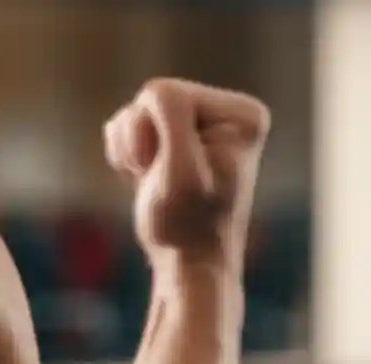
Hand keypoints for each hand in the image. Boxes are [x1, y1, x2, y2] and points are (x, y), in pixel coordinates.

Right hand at [104, 79, 270, 273]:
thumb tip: (155, 90)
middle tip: (160, 181)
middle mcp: (230, 113)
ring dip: (132, 149)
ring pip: (137, 111)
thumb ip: (171, 114)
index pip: (169, 92)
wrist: (188, 266)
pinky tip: (146, 178)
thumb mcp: (180, 170)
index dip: (154, 135)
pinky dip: (127, 153)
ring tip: (154, 181)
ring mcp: (203, 124)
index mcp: (243, 114)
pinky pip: (131, 124)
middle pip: (153, 96)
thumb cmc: (187, 225)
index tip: (172, 175)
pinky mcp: (178, 138)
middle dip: (142, 141)